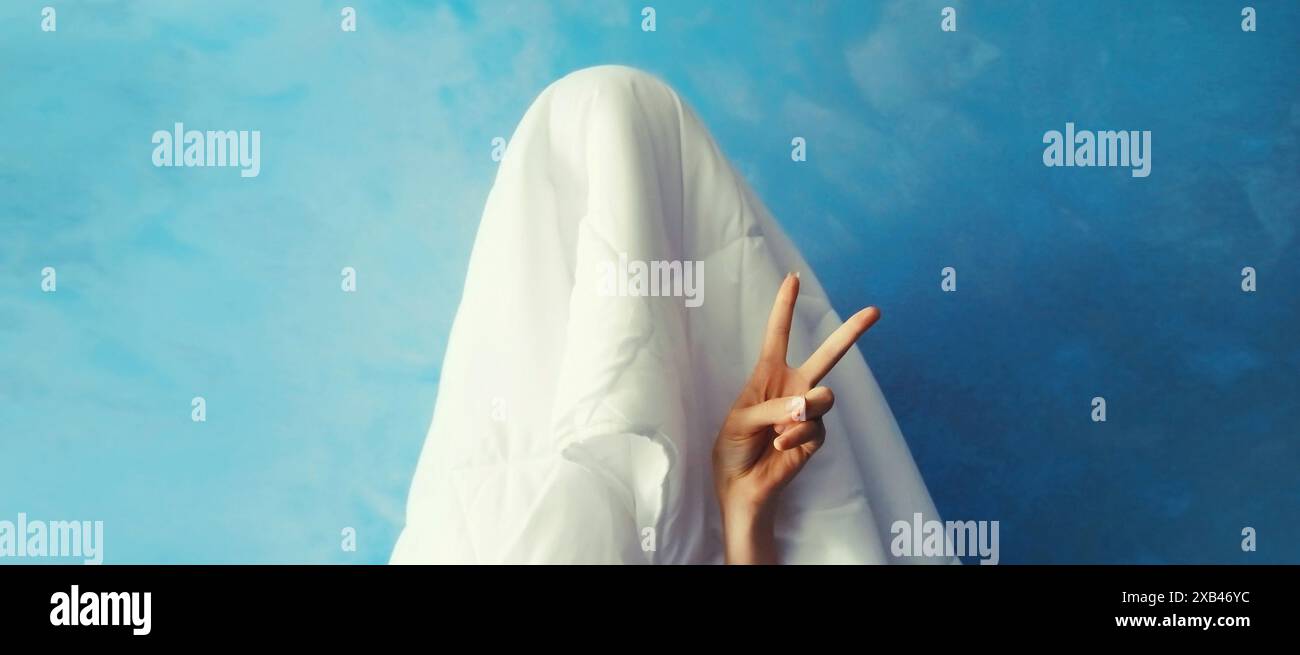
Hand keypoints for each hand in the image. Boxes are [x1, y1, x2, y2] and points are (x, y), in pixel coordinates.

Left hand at [711, 272, 880, 562]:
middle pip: (827, 353)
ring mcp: (807, 411)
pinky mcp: (815, 435)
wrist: (742, 485)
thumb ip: (774, 407)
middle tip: (875, 311)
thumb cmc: (733, 446)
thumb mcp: (741, 419)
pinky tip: (780, 445)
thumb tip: (808, 405)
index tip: (793, 278)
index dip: (785, 306)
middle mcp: (793, 387)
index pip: (778, 334)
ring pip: (824, 397)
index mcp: (768, 374)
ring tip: (782, 428)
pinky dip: (795, 436)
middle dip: (851, 332)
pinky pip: (815, 427)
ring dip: (803, 411)